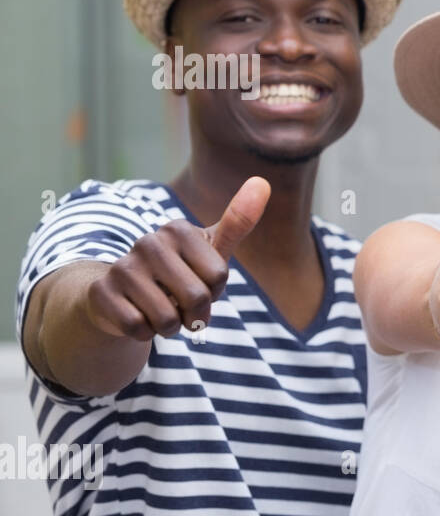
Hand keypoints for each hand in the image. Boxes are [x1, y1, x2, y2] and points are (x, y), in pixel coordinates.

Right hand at [84, 176, 270, 339]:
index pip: (219, 278)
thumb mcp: (211, 251)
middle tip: (182, 305)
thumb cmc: (181, 273)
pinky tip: (138, 316)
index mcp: (178, 230)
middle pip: (197, 299)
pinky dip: (145, 333)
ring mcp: (122, 266)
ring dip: (171, 327)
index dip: (214, 292)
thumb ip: (237, 223)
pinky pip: (139, 329)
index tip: (199, 283)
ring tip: (160, 311)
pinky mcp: (101, 292)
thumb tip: (262, 182)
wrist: (125, 295)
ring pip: (167, 319)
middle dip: (196, 315)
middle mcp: (148, 242)